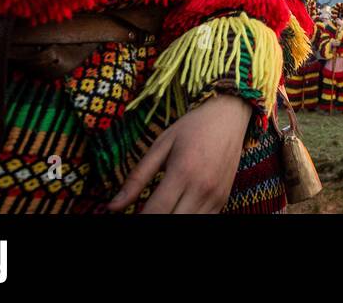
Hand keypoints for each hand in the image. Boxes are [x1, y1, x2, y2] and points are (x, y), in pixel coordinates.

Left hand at [108, 93, 251, 212]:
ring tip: (159, 209)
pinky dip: (187, 219)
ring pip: (189, 225)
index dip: (139, 220)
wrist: (230, 116)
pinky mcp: (223, 199)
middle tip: (144, 210)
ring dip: (171, 219)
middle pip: (172, 222)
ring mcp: (215, 195)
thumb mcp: (160, 145)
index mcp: (182, 172)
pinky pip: (203, 221)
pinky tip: (177, 208)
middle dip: (153, 220)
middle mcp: (201, 187)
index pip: (155, 212)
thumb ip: (137, 178)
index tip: (129, 217)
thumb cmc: (192, 127)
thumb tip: (112, 207)